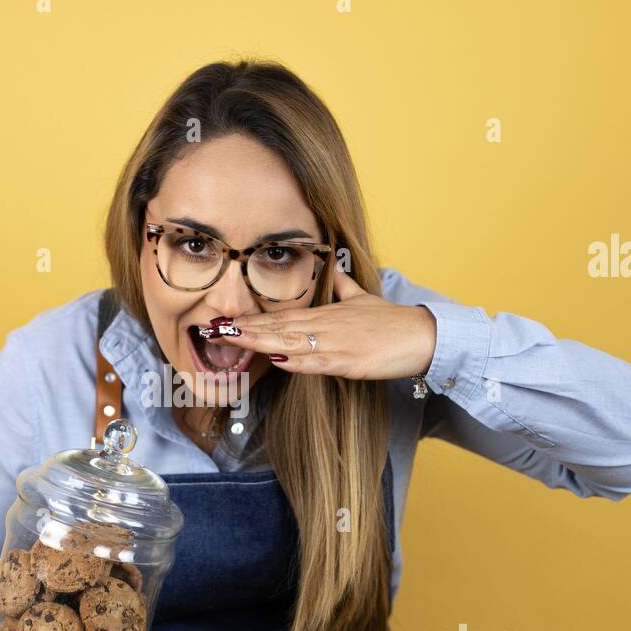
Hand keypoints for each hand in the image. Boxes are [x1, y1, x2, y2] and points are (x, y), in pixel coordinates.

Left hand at [229, 263, 436, 378]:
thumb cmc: (391, 322)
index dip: (249, 321)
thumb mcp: (363, 300)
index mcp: (323, 315)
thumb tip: (336, 268)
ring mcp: (334, 344)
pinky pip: (317, 362)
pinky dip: (297, 362)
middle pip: (275, 328)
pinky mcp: (348, 361)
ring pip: (289, 343)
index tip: (223, 322)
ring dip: (258, 343)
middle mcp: (323, 327)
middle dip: (241, 331)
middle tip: (209, 331)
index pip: (278, 317)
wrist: (421, 335)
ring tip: (230, 341)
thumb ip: (343, 288)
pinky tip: (277, 360)